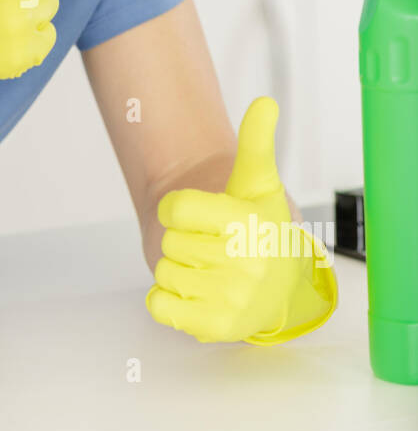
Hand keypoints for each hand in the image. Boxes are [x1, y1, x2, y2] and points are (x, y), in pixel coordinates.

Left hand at [145, 96, 336, 343]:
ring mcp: (233, 299)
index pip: (176, 208)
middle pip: (169, 240)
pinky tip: (192, 290)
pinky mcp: (215, 328)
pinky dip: (164, 297)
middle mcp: (248, 265)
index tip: (196, 211)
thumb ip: (257, 142)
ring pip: (163, 272)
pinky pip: (159, 306)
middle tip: (208, 242)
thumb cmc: (259, 224)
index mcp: (253, 224)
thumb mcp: (259, 181)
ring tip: (205, 266)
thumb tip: (265, 103)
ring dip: (174, 267)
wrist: (271, 278)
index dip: (178, 206)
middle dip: (180, 238)